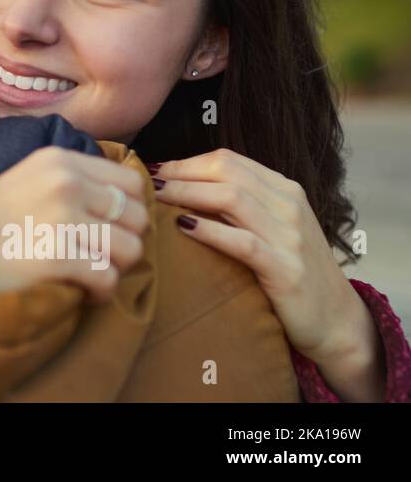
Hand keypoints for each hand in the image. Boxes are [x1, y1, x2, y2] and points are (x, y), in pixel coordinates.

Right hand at [0, 146, 148, 301]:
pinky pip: (108, 279)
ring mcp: (60, 217)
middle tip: (92, 257)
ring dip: (111, 270)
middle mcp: (64, 181)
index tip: (103, 231)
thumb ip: (77, 180)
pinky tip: (74, 291)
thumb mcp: (30, 179)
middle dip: (122, 244)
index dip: (126, 212)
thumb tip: (133, 204)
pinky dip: (97, 293)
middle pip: (137, 218)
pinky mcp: (55, 255)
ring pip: (130, 250)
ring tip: (83, 274)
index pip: (132, 184)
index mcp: (59, 159)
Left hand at [151, 148, 384, 400]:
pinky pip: (243, 241)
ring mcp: (290, 236)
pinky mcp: (286, 269)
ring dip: (187, 194)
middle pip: (227, 172)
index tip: (155, 171)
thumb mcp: (272, 228)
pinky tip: (182, 227)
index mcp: (285, 190)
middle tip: (146, 183)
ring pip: (232, 198)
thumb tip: (181, 185)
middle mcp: (289, 206)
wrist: (336, 320)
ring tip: (156, 199)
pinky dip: (210, 231)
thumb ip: (240, 205)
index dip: (186, 162)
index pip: (228, 160)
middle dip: (181, 173)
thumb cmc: (291, 271)